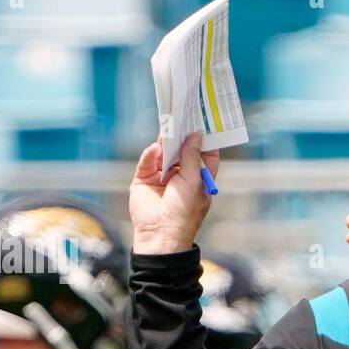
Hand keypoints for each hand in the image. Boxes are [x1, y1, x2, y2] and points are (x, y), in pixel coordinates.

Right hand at [129, 132, 218, 254]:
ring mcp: (162, 177)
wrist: (161, 232)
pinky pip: (147, 161)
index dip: (204, 139)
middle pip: (182, 150)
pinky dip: (150, 155)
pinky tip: (155, 149)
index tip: (204, 121)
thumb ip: (193, 156)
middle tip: (183, 115)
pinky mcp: (144, 179)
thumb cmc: (184, 210)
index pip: (204, 154)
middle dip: (182, 135)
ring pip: (163, 153)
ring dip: (165, 141)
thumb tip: (196, 135)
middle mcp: (181, 176)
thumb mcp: (194, 180)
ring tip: (168, 125)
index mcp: (199, 178)